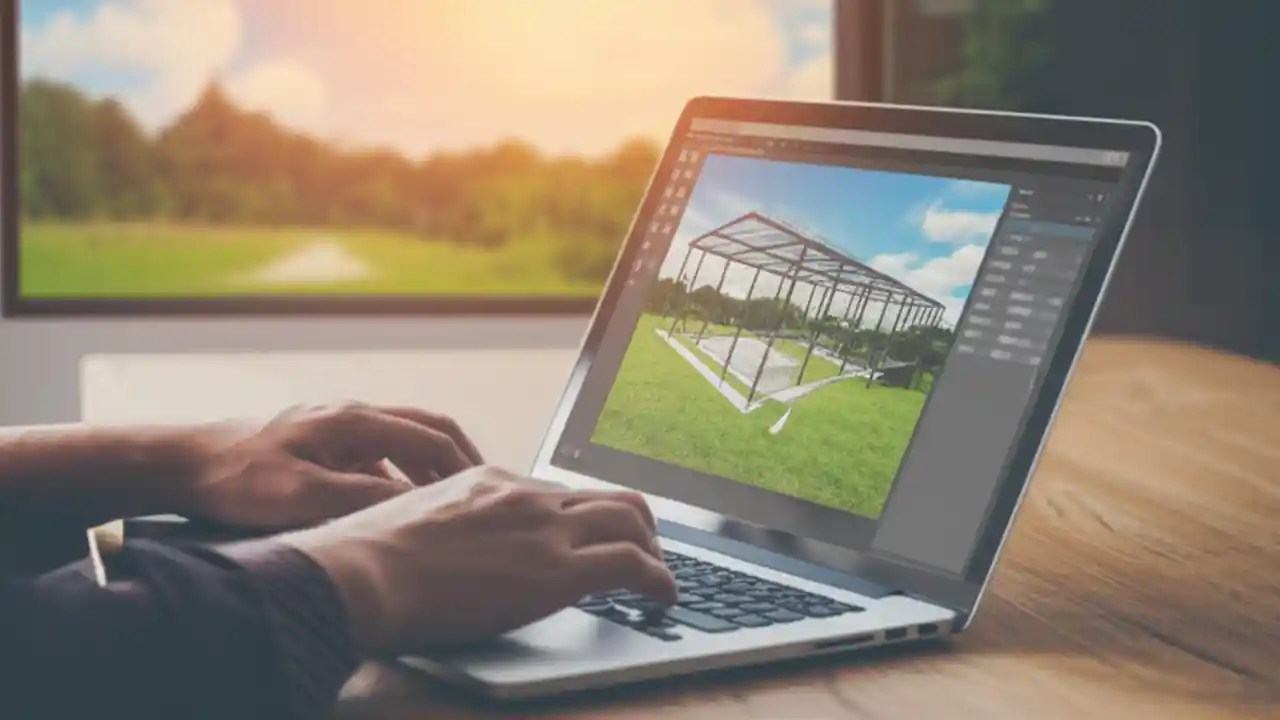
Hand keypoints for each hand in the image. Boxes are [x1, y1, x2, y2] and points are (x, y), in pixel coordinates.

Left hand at [184, 403, 482, 529]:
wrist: (186, 464)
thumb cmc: (238, 479)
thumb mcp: (302, 497)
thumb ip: (361, 500)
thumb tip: (415, 509)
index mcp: (354, 420)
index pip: (432, 438)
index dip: (464, 467)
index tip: (486, 495)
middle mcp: (353, 414)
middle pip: (428, 428)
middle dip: (462, 459)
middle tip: (486, 491)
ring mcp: (339, 425)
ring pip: (406, 439)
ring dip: (434, 468)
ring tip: (453, 501)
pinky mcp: (326, 441)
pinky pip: (381, 453)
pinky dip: (405, 475)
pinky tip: (402, 505)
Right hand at [284, 465, 677, 653]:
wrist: (360, 574)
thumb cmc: (366, 560)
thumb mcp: (413, 521)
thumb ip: (447, 528)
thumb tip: (449, 552)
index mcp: (490, 480)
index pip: (558, 492)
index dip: (585, 517)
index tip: (592, 536)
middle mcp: (525, 496)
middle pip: (608, 496)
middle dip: (636, 525)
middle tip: (643, 552)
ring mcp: (544, 530)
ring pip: (631, 520)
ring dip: (654, 549)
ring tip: (659, 577)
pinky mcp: (556, 571)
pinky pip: (631, 565)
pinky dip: (660, 580)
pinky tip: (663, 598)